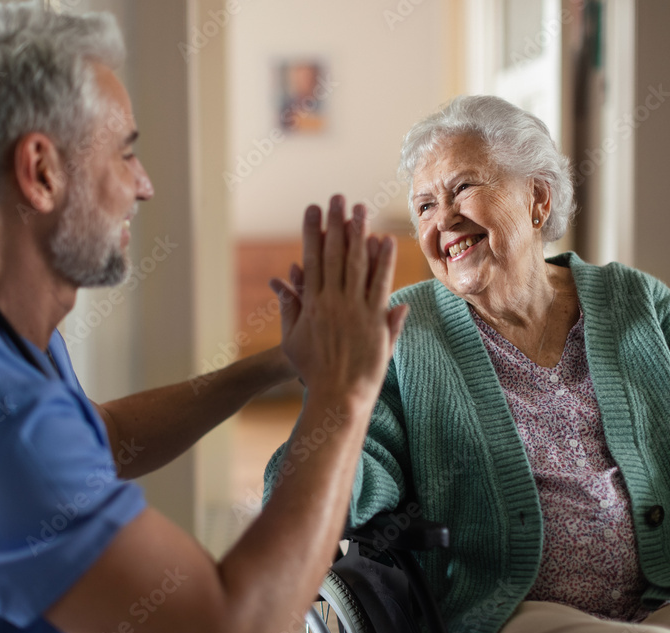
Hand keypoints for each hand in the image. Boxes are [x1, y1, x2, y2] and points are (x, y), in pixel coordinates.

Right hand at [268, 194, 408, 405]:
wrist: (336, 396)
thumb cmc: (312, 371)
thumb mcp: (292, 340)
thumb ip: (290, 310)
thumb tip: (283, 285)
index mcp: (312, 304)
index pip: (312, 259)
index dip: (312, 231)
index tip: (313, 209)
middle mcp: (332, 302)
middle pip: (334, 254)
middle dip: (335, 223)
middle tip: (337, 198)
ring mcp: (354, 309)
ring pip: (357, 263)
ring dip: (359, 233)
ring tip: (361, 209)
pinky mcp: (374, 320)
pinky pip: (380, 285)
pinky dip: (383, 262)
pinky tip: (386, 240)